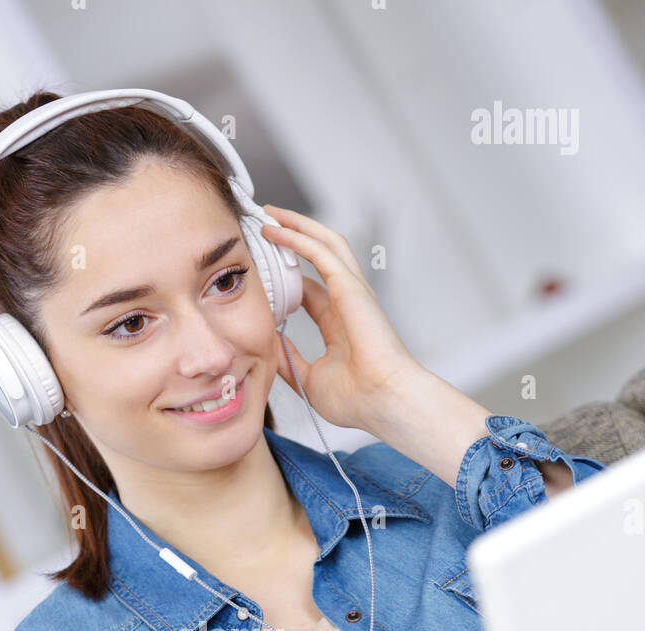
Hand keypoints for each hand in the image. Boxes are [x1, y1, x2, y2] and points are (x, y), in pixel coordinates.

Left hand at [260, 203, 416, 430]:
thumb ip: (289, 361)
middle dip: (294, 236)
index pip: (309, 289)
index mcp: (339, 325)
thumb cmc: (358, 400)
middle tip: (266, 223)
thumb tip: (268, 347)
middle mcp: (347, 302)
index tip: (260, 270)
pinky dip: (297, 237)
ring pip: (324, 243)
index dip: (285, 277)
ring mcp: (352, 292)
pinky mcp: (350, 287)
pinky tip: (276, 227)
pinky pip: (321, 252)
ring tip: (270, 213)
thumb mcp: (309, 380)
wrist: (383, 402)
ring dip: (297, 225)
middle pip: (319, 255)